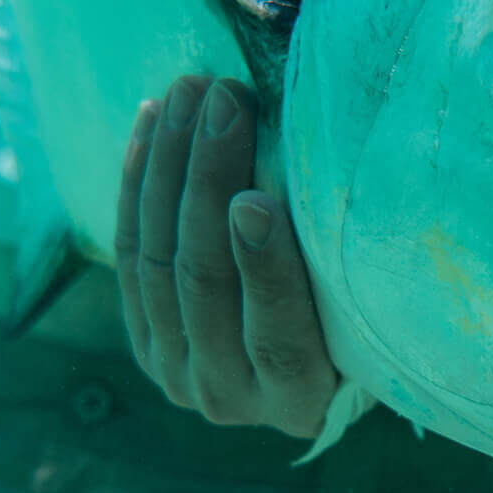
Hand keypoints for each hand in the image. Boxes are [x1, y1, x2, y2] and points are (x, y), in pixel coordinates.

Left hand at [114, 75, 337, 436]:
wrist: (311, 363)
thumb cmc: (363, 311)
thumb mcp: (364, 298)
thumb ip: (340, 253)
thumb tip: (327, 153)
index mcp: (299, 398)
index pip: (279, 335)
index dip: (264, 268)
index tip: (256, 198)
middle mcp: (227, 397)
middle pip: (204, 280)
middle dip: (210, 179)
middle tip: (225, 99)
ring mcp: (175, 371)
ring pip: (158, 259)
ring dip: (171, 164)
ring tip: (190, 93)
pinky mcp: (143, 338)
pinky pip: (129, 252)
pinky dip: (138, 182)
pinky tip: (152, 124)